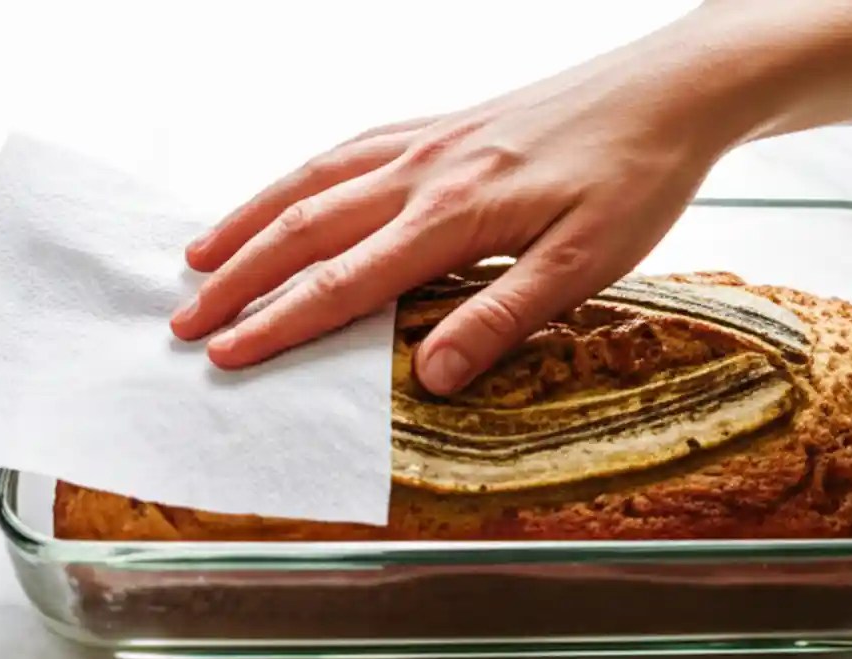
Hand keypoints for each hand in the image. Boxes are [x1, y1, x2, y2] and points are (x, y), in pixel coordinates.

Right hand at [169, 12, 763, 393]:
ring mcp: (428, 140)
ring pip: (315, 180)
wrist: (667, 90)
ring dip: (252, 218)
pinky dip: (302, 175)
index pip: (344, 279)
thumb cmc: (635, 179)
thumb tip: (431, 376)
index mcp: (454, 214)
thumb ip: (504, 317)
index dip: (279, 321)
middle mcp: (424, 171)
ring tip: (202, 254)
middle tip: (184, 319)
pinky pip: (350, 149)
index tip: (224, 354)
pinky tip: (291, 191)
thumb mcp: (587, 263)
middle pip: (307, 227)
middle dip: (239, 278)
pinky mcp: (442, 125)